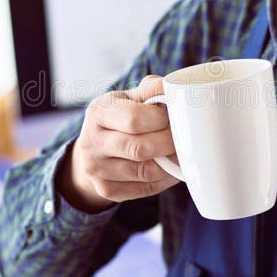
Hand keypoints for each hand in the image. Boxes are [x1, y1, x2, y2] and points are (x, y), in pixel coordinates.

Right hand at [57, 75, 179, 212]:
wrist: (94, 148)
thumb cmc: (119, 117)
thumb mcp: (129, 97)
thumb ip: (150, 90)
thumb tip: (172, 86)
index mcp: (97, 112)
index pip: (134, 119)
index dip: (161, 120)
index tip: (174, 117)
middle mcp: (91, 142)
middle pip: (139, 148)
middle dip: (168, 143)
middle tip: (185, 139)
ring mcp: (96, 170)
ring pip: (145, 172)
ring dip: (170, 164)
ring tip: (182, 153)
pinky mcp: (106, 189)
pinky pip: (145, 189)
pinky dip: (165, 180)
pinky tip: (171, 168)